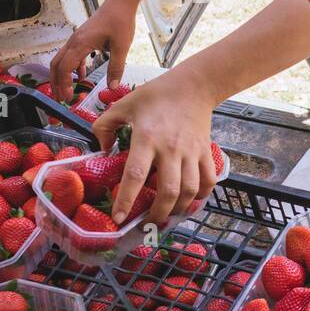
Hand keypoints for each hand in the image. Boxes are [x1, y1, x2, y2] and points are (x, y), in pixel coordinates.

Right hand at [50, 0, 139, 102]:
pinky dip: (73, 67)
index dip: (63, 84)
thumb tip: (112, 87)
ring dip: (62, 76)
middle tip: (61, 98)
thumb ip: (116, 67)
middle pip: (57, 65)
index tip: (68, 97)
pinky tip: (82, 75)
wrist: (119, 3)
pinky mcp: (82, 38)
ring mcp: (76, 39)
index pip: (64, 67)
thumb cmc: (120, 21)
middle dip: (56, 83)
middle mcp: (74, 41)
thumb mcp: (121, 47)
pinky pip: (71, 55)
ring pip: (61, 60)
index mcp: (81, 43)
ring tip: (68, 90)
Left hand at [93, 70, 217, 226]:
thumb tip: (101, 151)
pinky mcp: (206, 152)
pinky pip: (208, 180)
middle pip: (169, 190)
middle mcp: (171, 149)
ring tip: (168, 215)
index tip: (119, 217)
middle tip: (147, 224)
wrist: (193, 86)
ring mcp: (192, 152)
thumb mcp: (122, 105)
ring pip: (190, 190)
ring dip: (179, 209)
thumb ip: (104, 127)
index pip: (135, 175)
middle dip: (158, 213)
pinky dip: (201, 196)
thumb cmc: (155, 96)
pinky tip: (191, 201)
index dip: (126, 200)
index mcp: (147, 138)